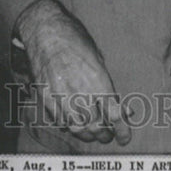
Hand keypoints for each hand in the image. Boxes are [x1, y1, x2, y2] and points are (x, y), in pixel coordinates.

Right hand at [15, 0, 130, 144]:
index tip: (125, 138)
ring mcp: (61, 96)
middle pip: (95, 125)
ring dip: (87, 135)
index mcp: (97, 79)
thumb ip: (105, 83)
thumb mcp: (98, 58)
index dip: (122, 129)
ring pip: (77, 128)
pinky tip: (74, 125)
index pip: (113, 113)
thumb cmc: (75, 40)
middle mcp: (79, 91)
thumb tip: (117, 105)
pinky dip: (69, 127)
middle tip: (109, 136)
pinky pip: (59, 121)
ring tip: (93, 134)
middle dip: (105, 134)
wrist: (46, 32)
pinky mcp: (46, 98)